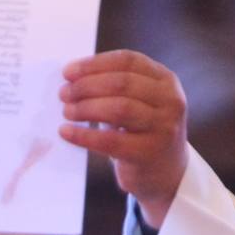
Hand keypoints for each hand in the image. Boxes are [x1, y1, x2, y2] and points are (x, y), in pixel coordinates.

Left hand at [57, 50, 188, 226]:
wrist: (165, 173)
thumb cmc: (141, 132)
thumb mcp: (138, 102)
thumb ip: (113, 87)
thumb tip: (71, 79)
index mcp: (165, 80)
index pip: (128, 61)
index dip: (94, 64)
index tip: (68, 72)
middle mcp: (170, 100)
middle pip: (122, 83)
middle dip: (87, 86)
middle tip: (64, 93)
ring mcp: (163, 127)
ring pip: (119, 109)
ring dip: (86, 108)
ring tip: (67, 111)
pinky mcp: (149, 153)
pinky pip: (110, 141)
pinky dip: (84, 136)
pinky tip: (66, 132)